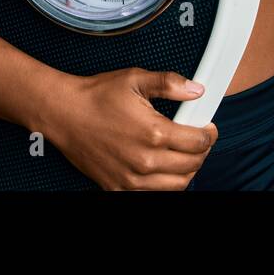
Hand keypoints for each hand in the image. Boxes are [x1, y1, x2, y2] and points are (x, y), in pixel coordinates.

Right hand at [43, 67, 218, 190]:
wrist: (63, 114)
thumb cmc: (97, 96)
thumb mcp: (135, 79)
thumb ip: (169, 83)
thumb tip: (197, 90)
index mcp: (154, 132)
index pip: (198, 142)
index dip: (209, 134)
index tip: (208, 128)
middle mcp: (145, 161)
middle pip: (192, 165)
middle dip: (202, 152)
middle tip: (199, 140)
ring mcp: (131, 179)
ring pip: (177, 186)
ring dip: (187, 171)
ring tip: (184, 155)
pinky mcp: (118, 188)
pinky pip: (153, 195)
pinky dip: (164, 185)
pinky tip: (162, 169)